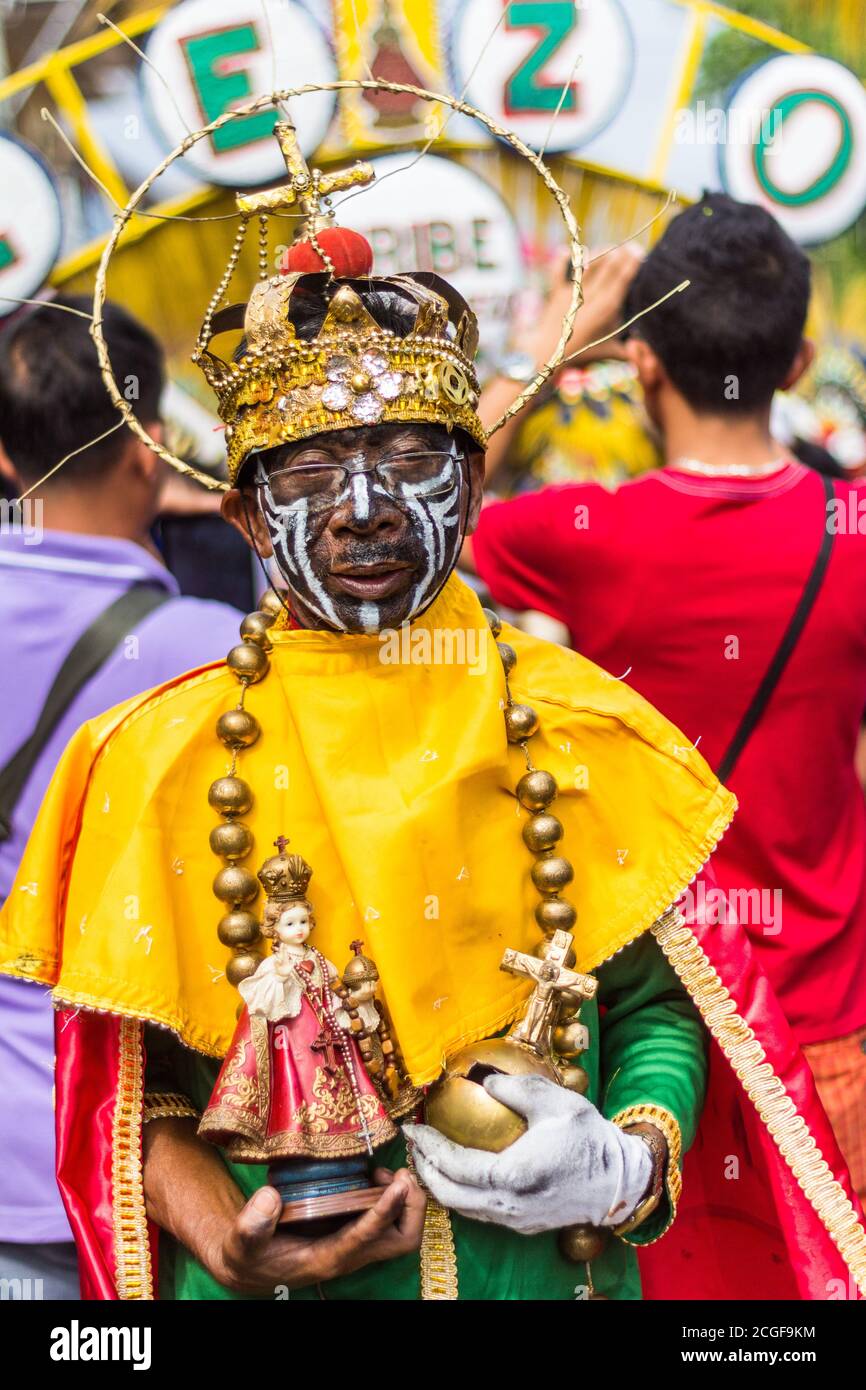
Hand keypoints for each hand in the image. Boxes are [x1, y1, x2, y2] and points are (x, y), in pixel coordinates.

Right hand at [209, 1167, 425, 1293]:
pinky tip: (374, 1177)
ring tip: (387, 1173)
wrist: (250, 1266)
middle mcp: (349, 1255)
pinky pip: (390, 1222)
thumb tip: (270, 1197)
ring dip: (405, 1202)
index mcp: (326, 1258)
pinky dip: (394, 1199)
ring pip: (401, 1233)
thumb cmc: (248, 1254)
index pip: (367, 1238)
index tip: (396, 1183)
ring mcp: (356, 1246)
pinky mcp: (354, 1235)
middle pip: (402, 1241)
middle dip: (411, 1208)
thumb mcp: (241, 1241)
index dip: (385, 1210)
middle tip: (399, 1176)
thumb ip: (251, 1224)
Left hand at [405, 1076, 652, 1235]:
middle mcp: (510, 1205)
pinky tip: (458, 1174)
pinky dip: (460, 1195)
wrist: (622, 1180)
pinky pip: (480, 1213)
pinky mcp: (525, 1224)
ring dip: (440, 1185)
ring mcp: (517, 1219)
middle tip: (414, 1144)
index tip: (414, 1128)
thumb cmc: (590, 1138)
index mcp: (513, 1176)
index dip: (430, 1147)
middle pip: (450, 1196)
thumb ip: (514, 1089)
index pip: (456, 1166)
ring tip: (428, 1158)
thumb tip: (483, 1082)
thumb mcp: (554, 1101)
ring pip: (463, 1209)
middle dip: (425, 1170)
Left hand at [525, 244, 643, 368]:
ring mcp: (573, 293)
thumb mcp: (609, 351)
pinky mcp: (557, 293)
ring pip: (590, 265)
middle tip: (631, 247)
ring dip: (601, 253)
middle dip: (622, 254)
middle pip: (609, 267)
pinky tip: (565, 251)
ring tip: (613, 248)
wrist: (549, 356)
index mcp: (607, 308)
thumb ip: (628, 349)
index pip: (622, 279)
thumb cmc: (583, 354)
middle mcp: (591, 297)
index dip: (632, 264)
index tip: (640, 254)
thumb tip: (646, 350)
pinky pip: (558, 271)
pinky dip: (561, 260)